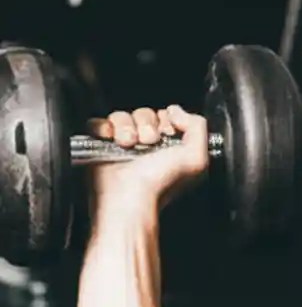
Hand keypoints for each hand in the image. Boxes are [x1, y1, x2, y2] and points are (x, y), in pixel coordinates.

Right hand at [87, 105, 208, 215]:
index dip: (167, 121)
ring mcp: (123, 144)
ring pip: (122, 116)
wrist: (130, 196)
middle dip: (147, 125)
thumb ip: (198, 127)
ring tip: (129, 144)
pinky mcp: (101, 145)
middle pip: (145, 113)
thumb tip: (177, 110)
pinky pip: (98, 122)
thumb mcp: (197, 158)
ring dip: (126, 128)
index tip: (168, 134)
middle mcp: (147, 145)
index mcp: (170, 147)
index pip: (167, 116)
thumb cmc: (162, 182)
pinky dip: (104, 128)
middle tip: (149, 143)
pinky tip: (111, 140)